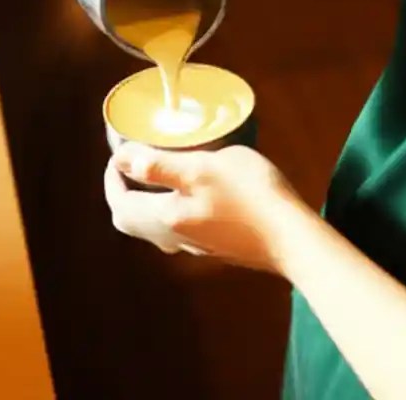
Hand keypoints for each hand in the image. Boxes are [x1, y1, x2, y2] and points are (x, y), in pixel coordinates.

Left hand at [103, 142, 312, 273]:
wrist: (293, 238)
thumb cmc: (249, 196)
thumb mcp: (201, 168)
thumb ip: (158, 165)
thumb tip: (121, 159)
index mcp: (165, 219)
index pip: (120, 204)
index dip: (112, 180)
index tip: (117, 158)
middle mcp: (175, 238)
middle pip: (133, 221)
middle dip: (125, 194)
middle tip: (132, 168)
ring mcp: (199, 246)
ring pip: (156, 228)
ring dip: (148, 203)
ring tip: (159, 177)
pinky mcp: (219, 247)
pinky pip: (181, 229)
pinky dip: (173, 209)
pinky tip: (194, 194)